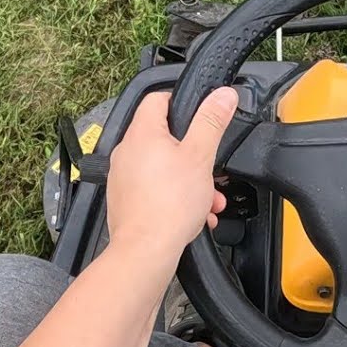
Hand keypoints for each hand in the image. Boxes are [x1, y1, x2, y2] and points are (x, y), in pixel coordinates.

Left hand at [106, 88, 236, 255]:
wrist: (146, 251)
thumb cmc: (168, 206)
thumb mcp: (200, 156)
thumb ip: (211, 121)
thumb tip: (222, 94)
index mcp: (141, 133)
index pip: (157, 99)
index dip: (182, 103)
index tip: (200, 117)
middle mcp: (127, 152)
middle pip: (165, 137)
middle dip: (194, 153)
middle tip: (209, 167)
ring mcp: (123, 177)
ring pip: (163, 167)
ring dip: (190, 179)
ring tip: (208, 198)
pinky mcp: (126, 199)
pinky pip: (155, 188)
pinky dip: (176, 196)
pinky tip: (196, 214)